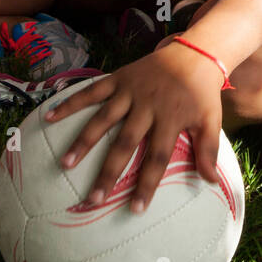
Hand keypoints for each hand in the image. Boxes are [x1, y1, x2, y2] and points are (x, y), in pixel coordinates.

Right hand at [43, 40, 223, 212]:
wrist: (193, 52)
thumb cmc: (201, 92)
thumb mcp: (211, 119)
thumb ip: (209, 150)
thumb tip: (210, 183)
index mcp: (171, 118)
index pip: (158, 157)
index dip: (147, 183)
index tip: (135, 209)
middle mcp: (147, 106)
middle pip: (125, 143)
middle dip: (108, 172)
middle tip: (93, 199)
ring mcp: (130, 91)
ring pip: (103, 118)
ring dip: (83, 141)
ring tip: (65, 164)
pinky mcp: (118, 78)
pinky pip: (91, 91)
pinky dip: (70, 103)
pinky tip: (49, 116)